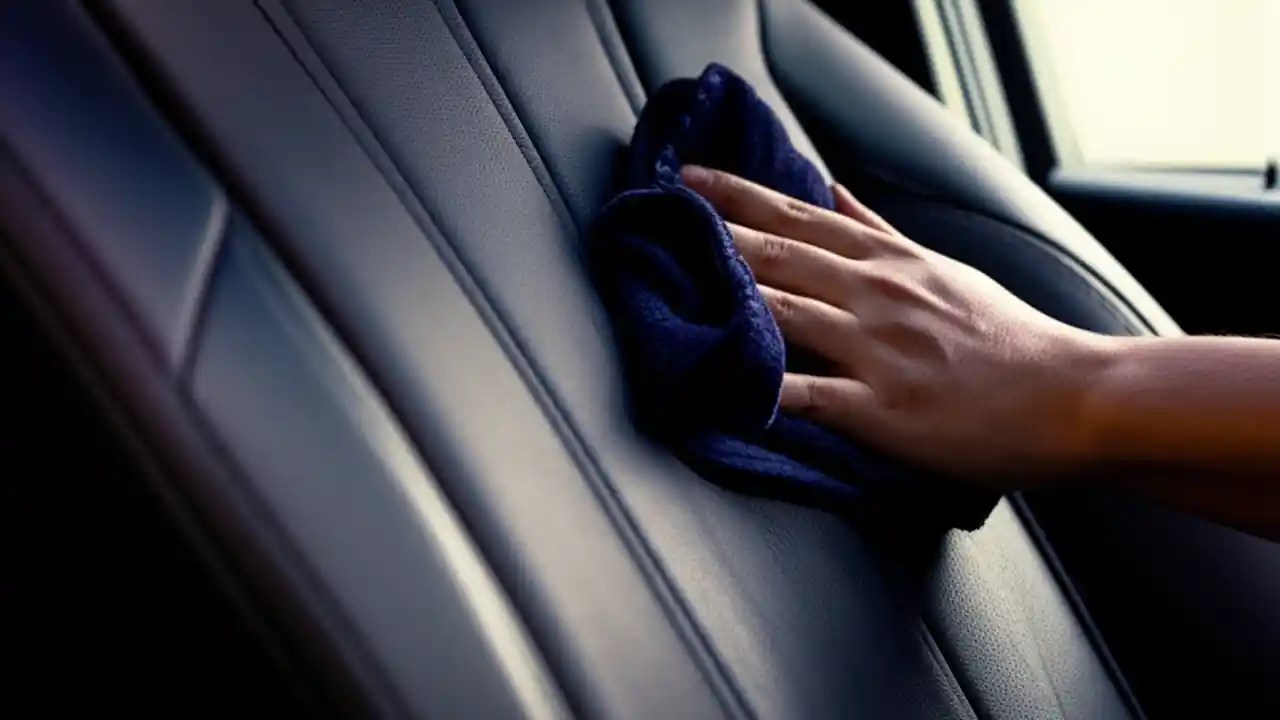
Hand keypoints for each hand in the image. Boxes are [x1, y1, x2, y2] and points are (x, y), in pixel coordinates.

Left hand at [681, 165, 1118, 485]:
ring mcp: (879, 351)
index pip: (801, 216)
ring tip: (671, 281)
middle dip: (716, 232)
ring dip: (727, 295)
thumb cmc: (1007, 335)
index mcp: (891, 262)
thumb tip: (831, 189)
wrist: (1069, 396)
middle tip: (659, 213)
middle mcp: (878, 295)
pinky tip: (723, 386)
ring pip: (787, 312)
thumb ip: (880, 229)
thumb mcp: (942, 267)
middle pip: (781, 254)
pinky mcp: (884, 409)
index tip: (688, 177)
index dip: (739, 195)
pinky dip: (767, 390)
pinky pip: (812, 396)